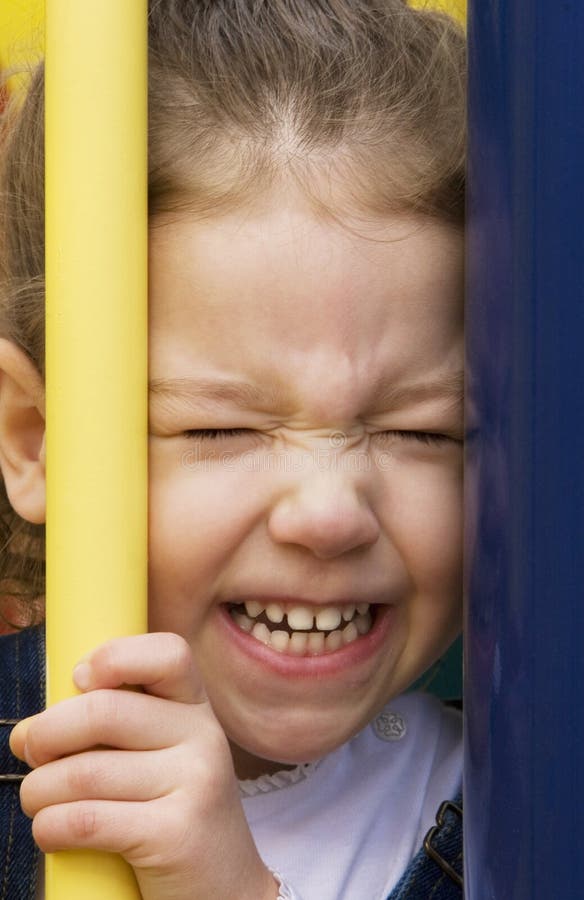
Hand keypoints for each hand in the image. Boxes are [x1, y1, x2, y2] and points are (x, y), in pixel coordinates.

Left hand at [9, 633, 278, 899]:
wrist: (226, 891)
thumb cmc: (172, 816)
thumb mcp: (162, 758)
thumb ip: (116, 728)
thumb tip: (30, 730)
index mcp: (197, 708)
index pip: (167, 653)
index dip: (116, 656)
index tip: (81, 679)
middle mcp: (204, 736)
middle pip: (103, 711)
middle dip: (46, 733)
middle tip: (30, 752)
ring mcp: (196, 783)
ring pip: (83, 772)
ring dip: (38, 790)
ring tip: (38, 801)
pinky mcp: (177, 834)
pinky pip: (87, 820)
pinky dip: (50, 826)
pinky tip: (52, 831)